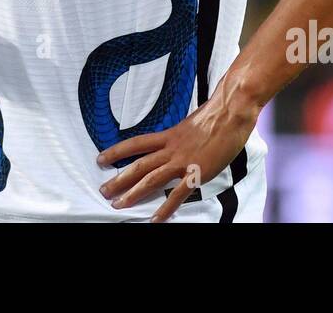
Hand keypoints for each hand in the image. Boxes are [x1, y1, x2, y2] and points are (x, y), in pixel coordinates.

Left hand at [96, 91, 258, 222]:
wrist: (230, 113)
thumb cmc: (216, 116)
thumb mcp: (190, 124)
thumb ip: (180, 137)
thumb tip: (176, 142)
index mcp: (168, 135)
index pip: (136, 144)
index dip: (117, 152)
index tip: (102, 159)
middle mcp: (171, 148)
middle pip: (138, 165)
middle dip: (119, 179)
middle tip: (104, 191)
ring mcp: (182, 161)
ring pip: (151, 179)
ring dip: (133, 193)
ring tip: (119, 204)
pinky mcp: (197, 173)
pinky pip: (177, 194)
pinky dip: (165, 208)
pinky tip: (156, 218)